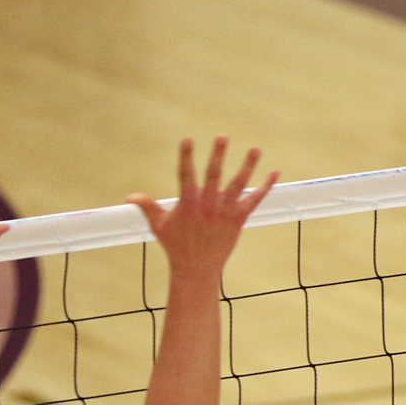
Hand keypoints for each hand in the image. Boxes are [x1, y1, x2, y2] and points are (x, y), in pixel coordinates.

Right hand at [129, 138, 276, 283]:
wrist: (196, 268)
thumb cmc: (175, 245)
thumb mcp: (158, 225)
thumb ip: (147, 206)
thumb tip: (130, 196)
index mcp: (188, 203)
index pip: (185, 175)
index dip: (186, 157)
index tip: (187, 139)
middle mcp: (207, 205)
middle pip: (214, 175)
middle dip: (218, 155)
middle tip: (222, 136)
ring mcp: (224, 211)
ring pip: (238, 185)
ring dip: (248, 166)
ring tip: (255, 149)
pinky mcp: (238, 219)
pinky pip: (255, 200)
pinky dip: (266, 187)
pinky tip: (275, 173)